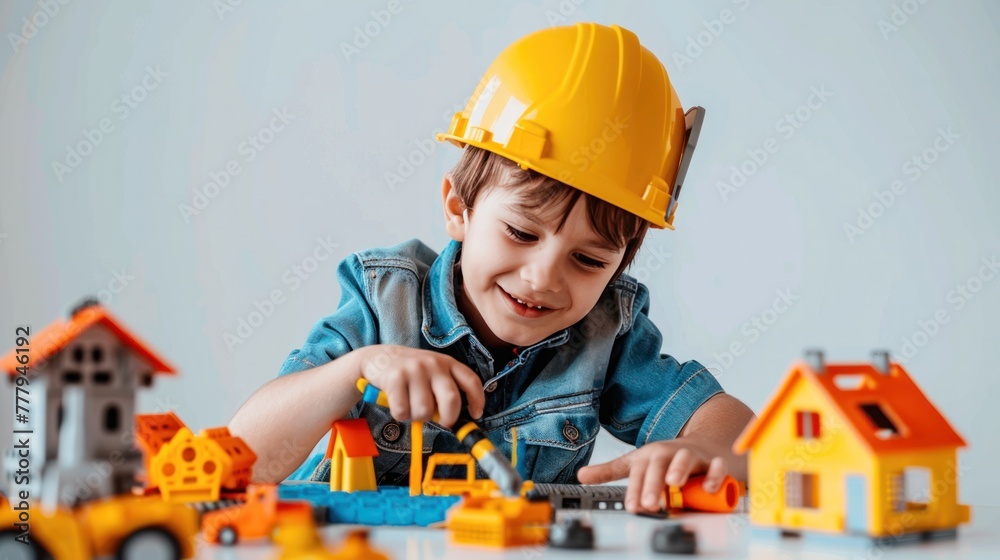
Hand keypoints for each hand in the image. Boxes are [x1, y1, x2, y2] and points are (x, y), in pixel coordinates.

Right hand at [356, 344, 484, 427]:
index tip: (475, 415)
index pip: (471, 381)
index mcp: (447, 362)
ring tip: (411, 407)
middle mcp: (433, 363)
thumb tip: (453, 420)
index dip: (477, 401)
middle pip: (451, 400)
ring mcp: (414, 369)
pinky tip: (398, 404)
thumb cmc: (411, 371)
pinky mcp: (395, 377)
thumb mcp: (432, 372)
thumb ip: (444, 390)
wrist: (378, 357)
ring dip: (417, 417)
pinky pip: (402, 411)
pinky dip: (400, 415)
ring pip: (425, 411)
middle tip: (440, 422)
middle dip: (447, 419)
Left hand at [576, 437, 728, 512]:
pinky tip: (708, 487)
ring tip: (674, 483)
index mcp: (650, 456)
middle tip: (649, 503)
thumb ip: (610, 471)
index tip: (632, 506)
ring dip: (679, 470)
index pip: (638, 471)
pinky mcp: (713, 461)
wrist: (704, 445)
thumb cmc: (667, 459)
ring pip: (685, 459)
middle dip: (653, 484)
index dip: (634, 489)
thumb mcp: (636, 462)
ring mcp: (691, 456)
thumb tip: (580, 476)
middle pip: (658, 465)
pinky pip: (715, 466)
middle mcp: (669, 454)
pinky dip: (713, 475)